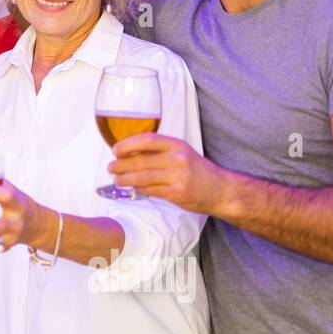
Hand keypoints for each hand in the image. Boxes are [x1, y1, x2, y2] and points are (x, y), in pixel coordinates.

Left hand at [108, 135, 222, 214]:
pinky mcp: (176, 193)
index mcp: (177, 145)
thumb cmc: (198, 171)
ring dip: (125, 179)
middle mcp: (177, 159)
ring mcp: (177, 177)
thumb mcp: (182, 153)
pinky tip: (133, 188)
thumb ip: (160, 151)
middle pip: (140, 160)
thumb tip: (130, 152)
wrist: (221, 190)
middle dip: (120, 165)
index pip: (147, 140)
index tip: (116, 150)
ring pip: (142, 177)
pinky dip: (138, 189)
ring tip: (117, 179)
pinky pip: (150, 190)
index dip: (127, 144)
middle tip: (111, 167)